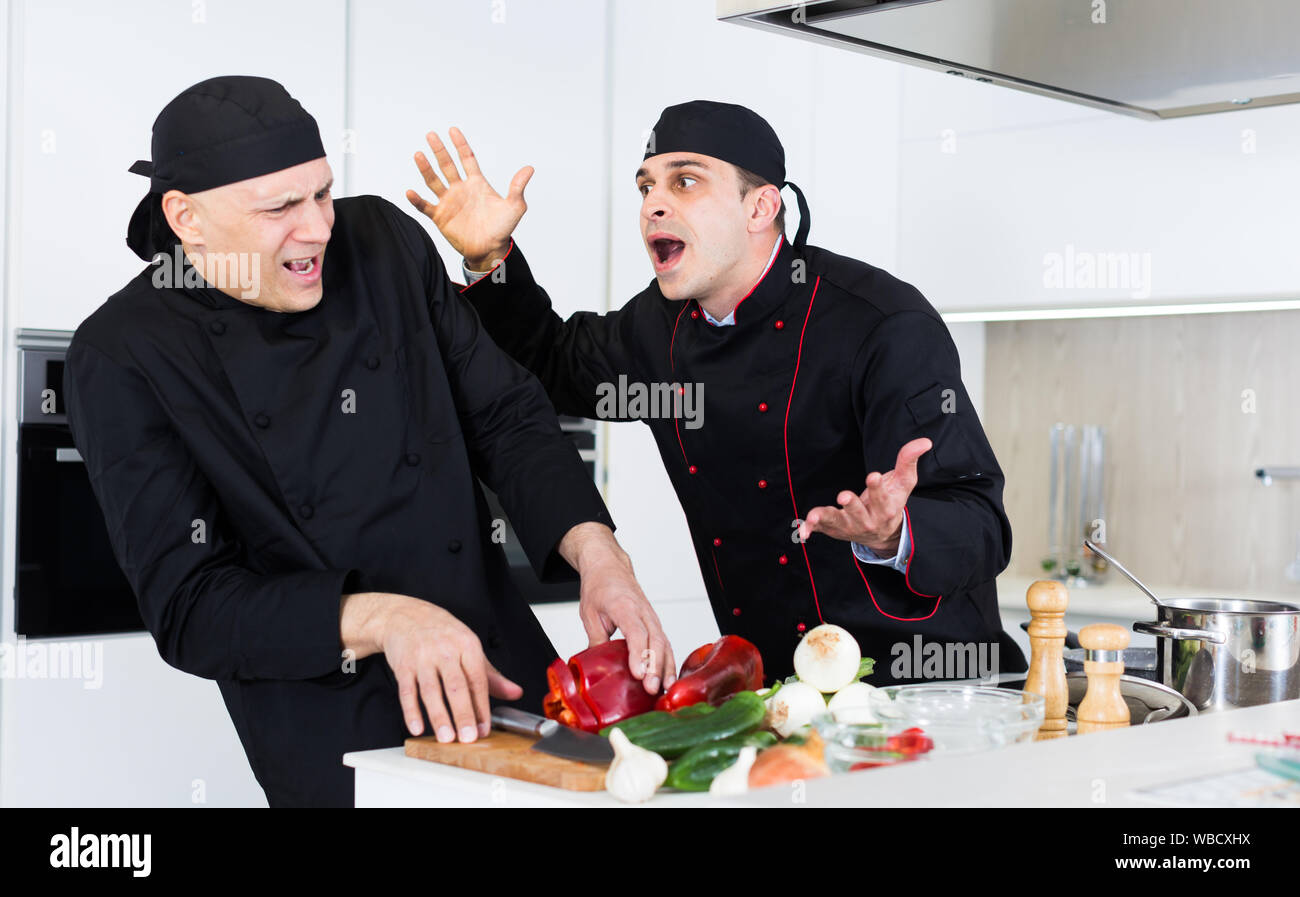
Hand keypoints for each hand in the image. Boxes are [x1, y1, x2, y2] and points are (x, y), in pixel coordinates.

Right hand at [340, 591, 521, 741]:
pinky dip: (411, 711)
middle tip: (468, 737)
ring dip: (439, 716)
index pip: (478, 679)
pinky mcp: (403, 665)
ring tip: (446, 737)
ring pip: (432, 690)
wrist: (405, 615)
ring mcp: (422, 658)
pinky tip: (416, 727)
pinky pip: (407, 691)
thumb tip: (515, 693)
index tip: (484, 729)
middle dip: (463, 713)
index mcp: (467, 645)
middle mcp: (445, 650)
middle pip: (456, 686)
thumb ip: (491, 675)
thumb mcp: (469, 647)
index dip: (482, 706)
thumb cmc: (441, 633)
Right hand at [405, 127, 532, 270]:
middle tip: (431, 135)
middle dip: (439, 150)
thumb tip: (529, 168)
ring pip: (433, 181)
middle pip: (447, 165)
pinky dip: (417, 200)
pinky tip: (410, 192)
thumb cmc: (502, 229)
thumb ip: (518, 187)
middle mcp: (460, 189)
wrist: (490, 250)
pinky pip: (425, 206)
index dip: (460, 144)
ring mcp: (449, 202)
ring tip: (419, 154)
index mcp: (476, 183)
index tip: (453, 130)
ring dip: (426, 169)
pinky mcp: (440, 217)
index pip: (467, 158)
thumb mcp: (514, 207)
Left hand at [558, 523, 676, 693]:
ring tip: (665, 688)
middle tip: (651, 688)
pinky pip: (665, 643)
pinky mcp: (654, 623)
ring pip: (664, 643)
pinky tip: (667, 679)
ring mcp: (651, 617)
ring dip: (666, 667)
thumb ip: (595, 641)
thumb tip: (596, 668)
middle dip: (655, 666)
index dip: (638, 654)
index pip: (635, 632)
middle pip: (655, 640)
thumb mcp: (589, 614)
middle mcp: (642, 611)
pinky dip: (668, 661)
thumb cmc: (600, 587)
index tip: (638, 673)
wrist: (609, 567)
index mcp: (624, 606)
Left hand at [797, 437, 932, 553]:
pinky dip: (810, 529)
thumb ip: (908, 461)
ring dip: (826, 518)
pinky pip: (821, 528)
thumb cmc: (891, 502)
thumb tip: (925, 441)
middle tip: (845, 496)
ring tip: (815, 516)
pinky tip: (803, 529)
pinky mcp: (833, 528)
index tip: (874, 476)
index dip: (877, 488)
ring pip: (837, 522)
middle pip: (859, 513)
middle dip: (852, 505)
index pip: (882, 499)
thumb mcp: (902, 483)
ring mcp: (849, 526)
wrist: (881, 534)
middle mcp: (867, 521)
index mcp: (885, 510)